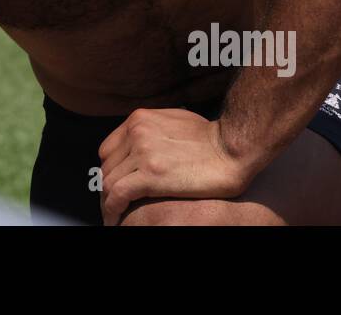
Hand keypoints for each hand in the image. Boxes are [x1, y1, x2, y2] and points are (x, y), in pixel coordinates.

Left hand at [97, 107, 249, 224]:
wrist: (233, 147)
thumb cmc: (212, 138)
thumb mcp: (174, 121)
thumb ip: (152, 130)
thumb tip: (140, 146)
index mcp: (139, 120)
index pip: (108, 150)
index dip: (111, 171)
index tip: (116, 186)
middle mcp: (136, 133)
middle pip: (107, 167)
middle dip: (109, 189)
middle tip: (115, 206)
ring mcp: (142, 153)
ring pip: (109, 182)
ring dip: (108, 203)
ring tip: (115, 216)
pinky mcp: (151, 175)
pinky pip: (118, 194)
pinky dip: (112, 209)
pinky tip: (116, 219)